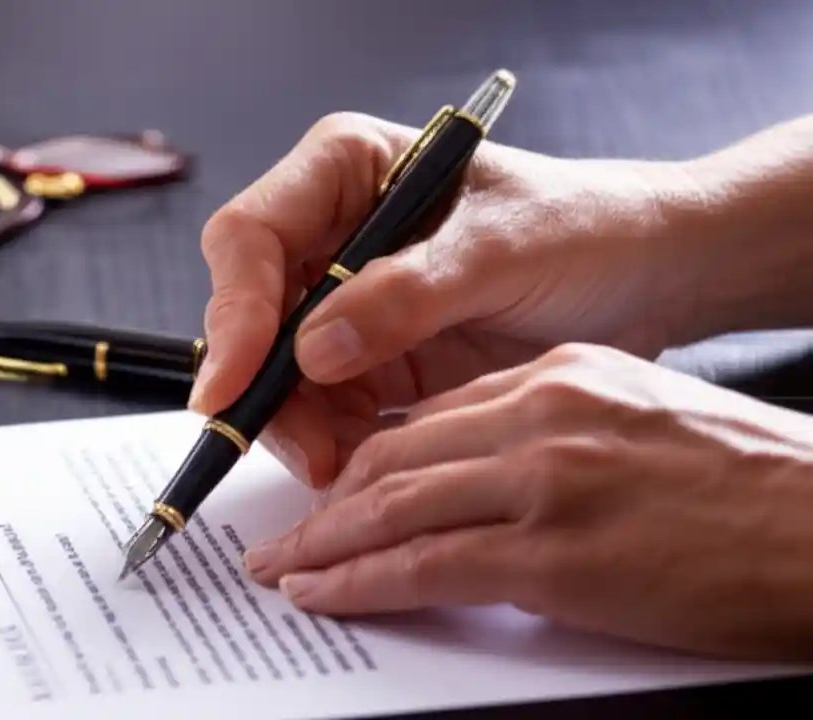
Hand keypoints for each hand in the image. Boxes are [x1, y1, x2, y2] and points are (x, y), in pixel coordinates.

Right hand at [189, 112, 705, 487]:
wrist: (653, 274)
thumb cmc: (586, 229)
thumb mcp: (502, 251)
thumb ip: (404, 295)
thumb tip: (310, 351)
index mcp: (344, 170)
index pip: (249, 238)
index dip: (233, 312)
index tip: (234, 386)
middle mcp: (329, 233)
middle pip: (250, 315)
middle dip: (264, 389)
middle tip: (306, 452)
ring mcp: (346, 300)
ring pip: (277, 374)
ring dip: (298, 427)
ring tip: (343, 470)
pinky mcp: (371, 359)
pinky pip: (324, 409)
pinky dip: (333, 444)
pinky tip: (362, 466)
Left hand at [244, 343, 812, 659]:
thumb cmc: (749, 484)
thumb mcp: (638, 420)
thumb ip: (550, 433)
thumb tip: (476, 475)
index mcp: (561, 376)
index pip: (430, 415)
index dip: (366, 456)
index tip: (333, 486)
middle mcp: (541, 414)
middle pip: (394, 455)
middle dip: (327, 502)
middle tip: (284, 534)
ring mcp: (544, 481)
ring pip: (392, 507)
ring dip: (323, 546)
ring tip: (282, 571)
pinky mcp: (554, 554)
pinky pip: (423, 564)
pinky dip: (359, 581)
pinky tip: (324, 594)